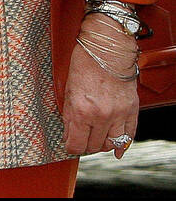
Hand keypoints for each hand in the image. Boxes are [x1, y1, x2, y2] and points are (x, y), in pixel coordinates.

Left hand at [63, 15, 139, 157]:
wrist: (107, 50)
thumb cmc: (84, 64)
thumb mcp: (68, 90)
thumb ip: (69, 114)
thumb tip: (69, 134)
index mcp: (82, 111)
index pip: (76, 144)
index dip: (70, 147)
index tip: (68, 145)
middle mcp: (102, 116)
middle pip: (93, 146)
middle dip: (85, 146)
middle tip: (80, 142)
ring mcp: (119, 114)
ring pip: (111, 144)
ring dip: (102, 146)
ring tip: (95, 142)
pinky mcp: (132, 110)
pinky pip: (129, 135)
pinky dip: (122, 145)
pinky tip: (117, 151)